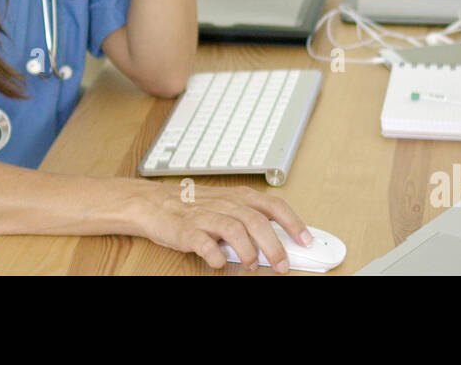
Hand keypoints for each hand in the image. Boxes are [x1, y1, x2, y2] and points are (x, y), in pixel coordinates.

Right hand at [132, 183, 312, 272]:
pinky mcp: (187, 230)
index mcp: (239, 197)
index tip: (306, 240)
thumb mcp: (226, 205)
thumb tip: (279, 242)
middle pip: (257, 221)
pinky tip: (219, 263)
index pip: (273, 206)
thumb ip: (249, 219)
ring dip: (248, 251)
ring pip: (235, 229)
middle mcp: (225, 204)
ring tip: (252, 265)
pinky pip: (204, 243)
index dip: (293, 223)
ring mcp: (206, 216)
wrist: (154, 203)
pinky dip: (215, 256)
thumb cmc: (194, 206)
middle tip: (283, 264)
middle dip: (274, 245)